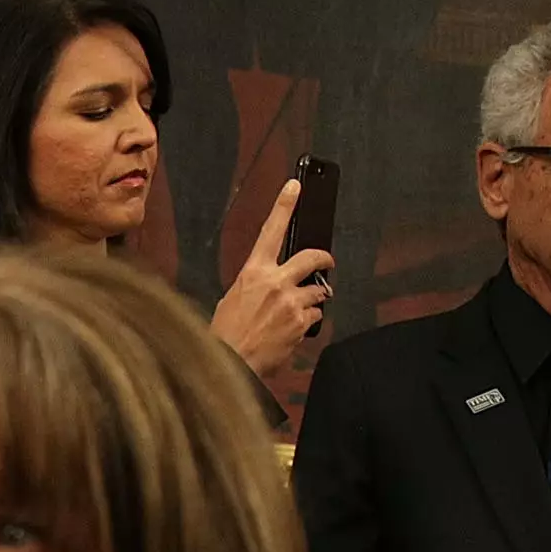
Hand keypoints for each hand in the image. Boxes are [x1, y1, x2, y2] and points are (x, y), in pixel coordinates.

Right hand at [208, 181, 335, 382]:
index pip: (271, 231)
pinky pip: (316, 316)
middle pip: (312, 258)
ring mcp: (290, 302)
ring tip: (300, 312)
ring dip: (315, 300)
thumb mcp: (231, 302)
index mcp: (252, 273)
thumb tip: (268, 286)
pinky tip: (293, 331)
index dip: (284, 206)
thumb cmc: (224, 337)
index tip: (295, 187)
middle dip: (324, 260)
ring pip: (318, 292)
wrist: (229, 365)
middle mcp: (275, 282)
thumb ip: (254, 287)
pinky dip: (309, 323)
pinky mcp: (301, 322)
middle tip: (326, 264)